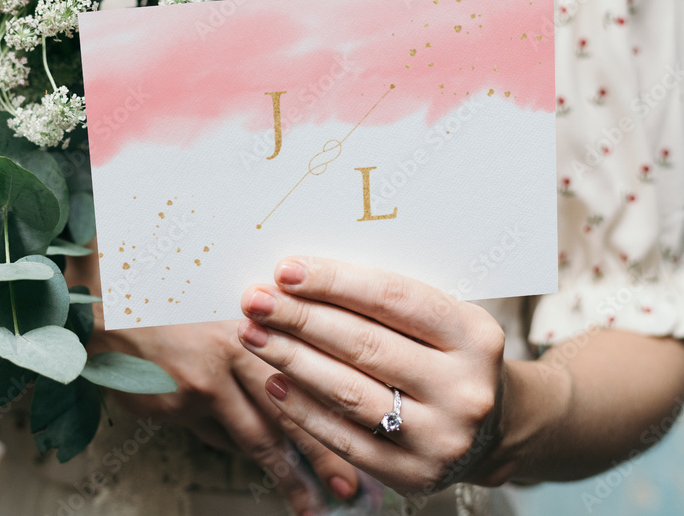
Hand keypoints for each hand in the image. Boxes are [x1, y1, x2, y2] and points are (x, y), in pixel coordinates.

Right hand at [90, 320, 364, 513]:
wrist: (105, 297)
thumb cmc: (168, 298)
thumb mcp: (219, 306)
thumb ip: (258, 336)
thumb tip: (295, 380)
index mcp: (259, 315)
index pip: (313, 364)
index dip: (345, 403)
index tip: (374, 431)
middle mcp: (242, 343)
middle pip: (296, 407)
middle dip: (329, 453)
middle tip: (355, 489)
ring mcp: (211, 374)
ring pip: (261, 435)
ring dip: (291, 474)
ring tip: (316, 504)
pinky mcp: (183, 399)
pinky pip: (218, 434)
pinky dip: (238, 450)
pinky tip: (258, 466)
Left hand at [237, 256, 507, 495]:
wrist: (492, 430)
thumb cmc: (447, 357)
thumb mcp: (440, 321)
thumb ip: (384, 301)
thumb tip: (301, 278)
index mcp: (474, 335)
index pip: (393, 299)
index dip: (334, 282)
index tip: (285, 270)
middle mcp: (465, 388)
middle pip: (364, 345)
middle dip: (300, 318)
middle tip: (254, 301)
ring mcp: (442, 437)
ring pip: (348, 392)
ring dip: (291, 359)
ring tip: (252, 334)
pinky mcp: (415, 475)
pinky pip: (345, 438)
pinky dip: (302, 409)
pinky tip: (273, 382)